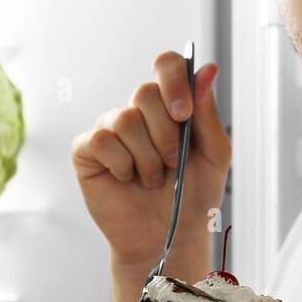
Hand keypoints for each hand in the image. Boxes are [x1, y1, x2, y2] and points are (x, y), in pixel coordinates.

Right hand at [71, 53, 229, 267]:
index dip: (174, 81)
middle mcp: (139, 112)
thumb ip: (208, 113)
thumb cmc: (194, 196)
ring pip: (123, 120)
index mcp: (171, 105)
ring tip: (153, 179)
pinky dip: (121, 164)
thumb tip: (208, 69)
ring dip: (146, 158)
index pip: (167, 64)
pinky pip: (100, 140)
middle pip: (144, 93)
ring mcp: (111, 129)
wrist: (170, 237)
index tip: (184, 114)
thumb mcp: (214, 156)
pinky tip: (128, 179)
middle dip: (165, 134)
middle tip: (173, 163)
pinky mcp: (88, 151)